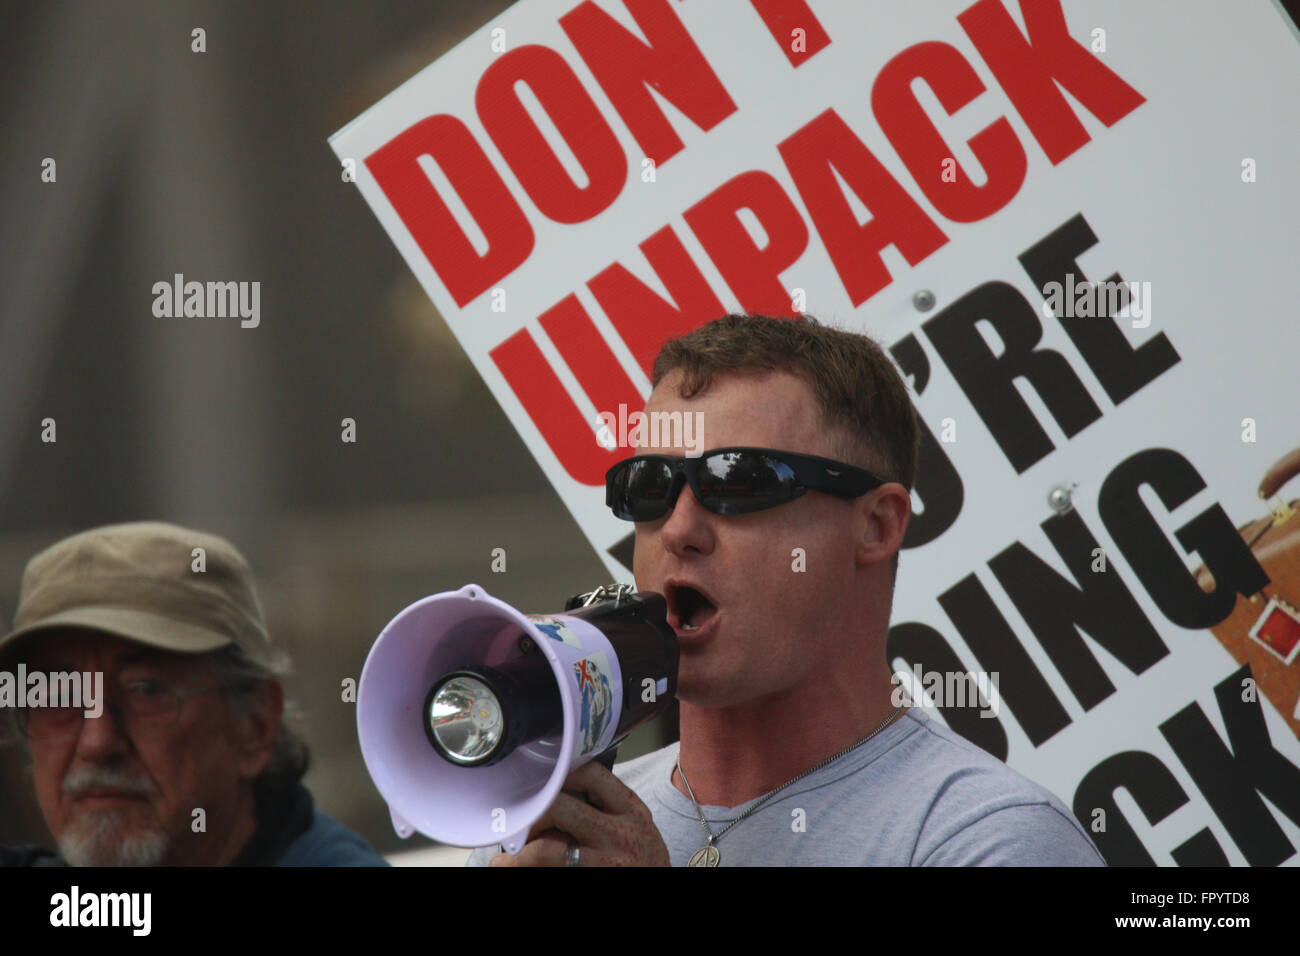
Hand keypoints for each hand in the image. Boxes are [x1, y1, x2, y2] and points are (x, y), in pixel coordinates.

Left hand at [489, 760, 669, 866]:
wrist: (661, 889)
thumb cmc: (643, 859)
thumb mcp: (635, 825)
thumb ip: (605, 808)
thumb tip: (555, 795)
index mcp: (630, 810)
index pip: (590, 774)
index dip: (558, 774)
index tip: (539, 781)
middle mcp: (619, 833)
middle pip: (560, 807)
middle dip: (533, 814)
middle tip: (518, 826)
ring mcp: (606, 862)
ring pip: (548, 848)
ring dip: (519, 854)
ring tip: (504, 860)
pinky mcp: (593, 879)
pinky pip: (553, 868)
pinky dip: (526, 867)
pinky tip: (513, 868)